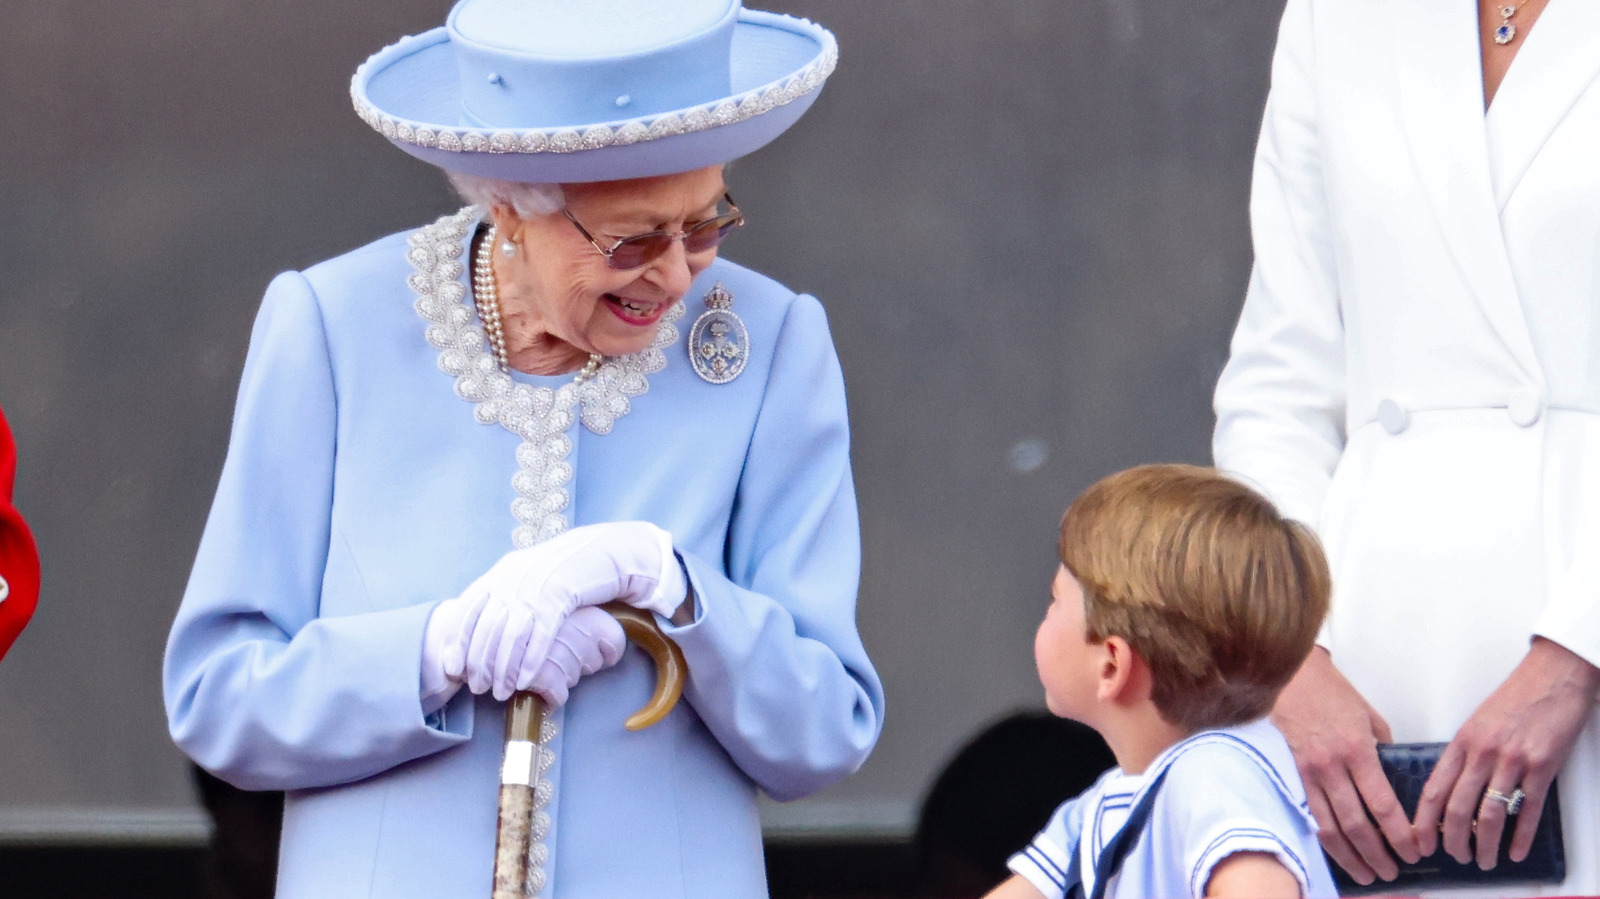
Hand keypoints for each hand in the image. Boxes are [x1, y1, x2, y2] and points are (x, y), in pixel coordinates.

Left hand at [428, 521, 683, 700]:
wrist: (605, 549)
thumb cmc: (567, 570)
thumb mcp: (530, 578)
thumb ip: (506, 596)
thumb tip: (482, 629)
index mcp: (503, 572)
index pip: (467, 608)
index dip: (457, 640)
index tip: (452, 668)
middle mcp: (514, 576)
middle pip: (486, 626)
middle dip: (479, 662)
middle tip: (478, 688)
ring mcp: (538, 585)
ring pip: (511, 633)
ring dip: (504, 667)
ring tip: (501, 691)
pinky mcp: (562, 594)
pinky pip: (541, 632)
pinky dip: (531, 659)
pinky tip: (526, 680)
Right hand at [1270, 647, 1419, 884]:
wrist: (1289, 674)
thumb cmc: (1332, 691)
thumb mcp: (1368, 715)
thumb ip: (1381, 747)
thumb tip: (1390, 774)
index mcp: (1357, 749)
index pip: (1382, 804)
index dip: (1400, 833)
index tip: (1414, 850)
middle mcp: (1332, 766)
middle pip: (1356, 824)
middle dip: (1378, 854)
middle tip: (1393, 872)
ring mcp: (1309, 772)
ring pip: (1329, 827)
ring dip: (1350, 856)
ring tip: (1366, 874)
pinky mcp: (1293, 774)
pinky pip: (1311, 814)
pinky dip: (1325, 839)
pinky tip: (1337, 852)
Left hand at [1411, 637, 1599, 868]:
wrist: (1553, 677)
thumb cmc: (1515, 698)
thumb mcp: (1478, 723)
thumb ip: (1465, 753)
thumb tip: (1453, 787)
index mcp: (1462, 742)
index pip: (1434, 789)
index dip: (1424, 820)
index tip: (1419, 840)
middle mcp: (1483, 753)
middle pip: (1458, 807)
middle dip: (1453, 839)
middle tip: (1456, 857)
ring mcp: (1513, 761)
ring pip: (1491, 813)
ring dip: (1486, 843)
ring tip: (1485, 860)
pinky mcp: (1543, 766)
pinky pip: (1528, 809)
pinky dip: (1521, 836)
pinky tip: (1515, 851)